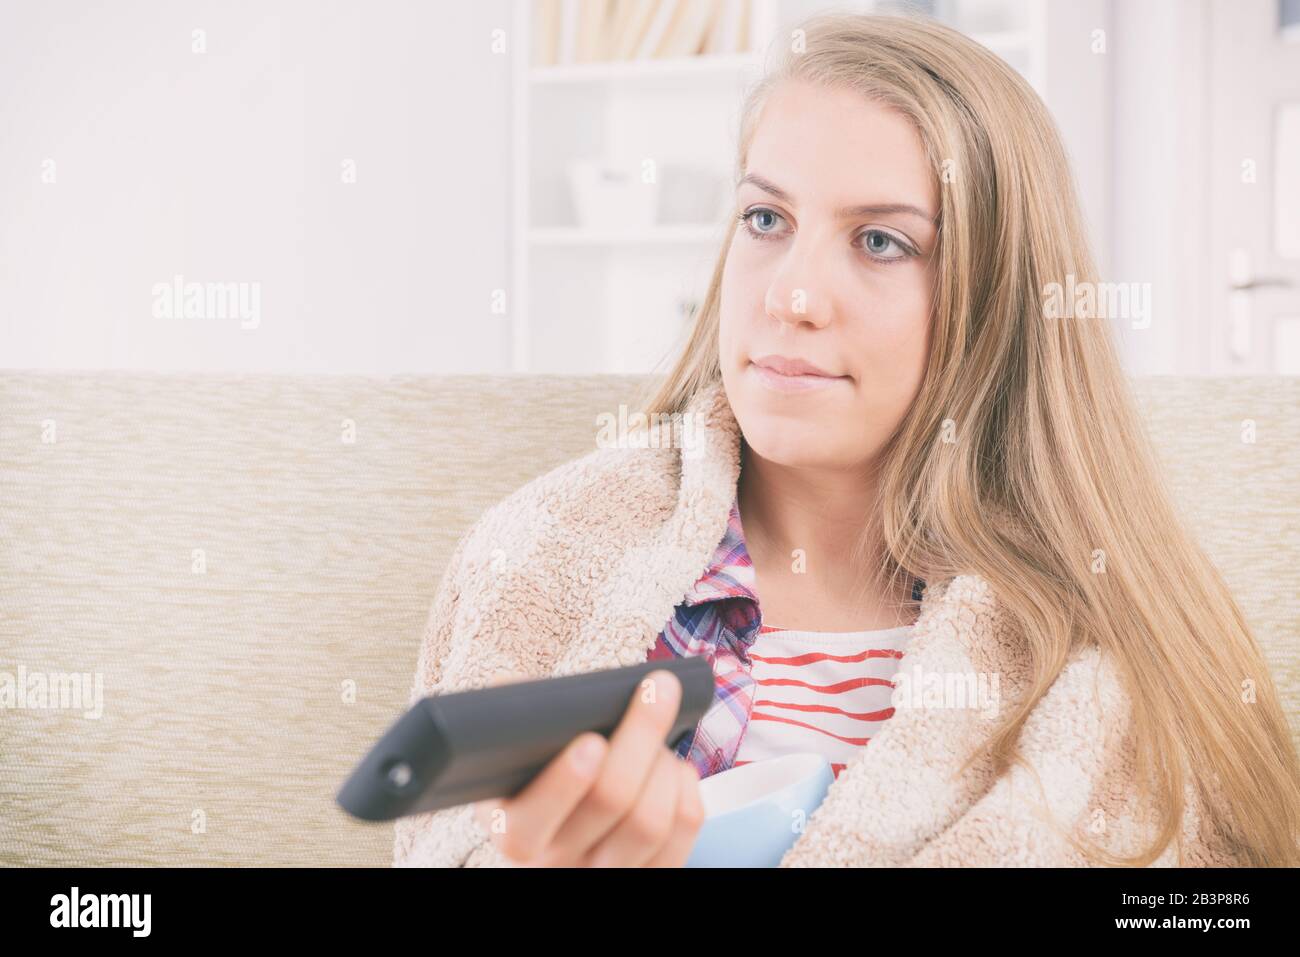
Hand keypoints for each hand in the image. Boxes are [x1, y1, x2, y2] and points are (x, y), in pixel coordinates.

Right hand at [471, 668, 704, 866]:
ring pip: (651, 820)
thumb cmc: (546, 766)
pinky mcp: (651, 873)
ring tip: (659, 734)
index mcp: (512, 831)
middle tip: (658, 689)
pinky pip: (683, 829)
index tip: (591, 740)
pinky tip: (673, 767)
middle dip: (641, 735)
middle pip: (610, 802)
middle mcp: (555, 864)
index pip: (529, 824)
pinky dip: (686, 787)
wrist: (575, 812)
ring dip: (664, 762)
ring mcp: (605, 874)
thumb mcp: (518, 748)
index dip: (564, 781)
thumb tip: (522, 688)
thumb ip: (519, 720)